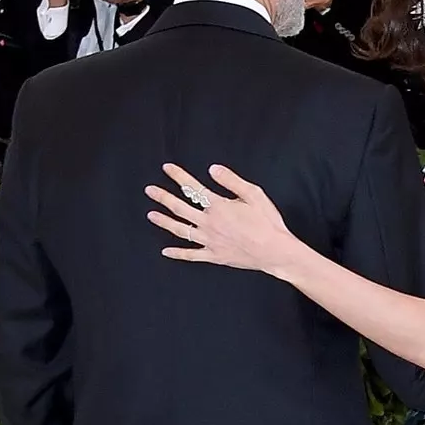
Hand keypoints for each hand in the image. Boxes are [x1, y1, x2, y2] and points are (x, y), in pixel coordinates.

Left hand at [146, 163, 303, 276]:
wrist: (275, 251)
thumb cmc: (267, 222)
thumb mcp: (254, 195)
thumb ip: (231, 181)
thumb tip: (212, 169)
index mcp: (218, 206)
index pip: (193, 187)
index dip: (178, 176)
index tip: (167, 169)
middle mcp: (209, 223)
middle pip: (180, 208)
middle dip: (163, 197)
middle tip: (150, 190)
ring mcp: (209, 241)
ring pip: (180, 230)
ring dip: (164, 222)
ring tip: (151, 215)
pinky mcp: (214, 256)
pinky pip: (191, 255)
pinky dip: (177, 254)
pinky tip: (165, 251)